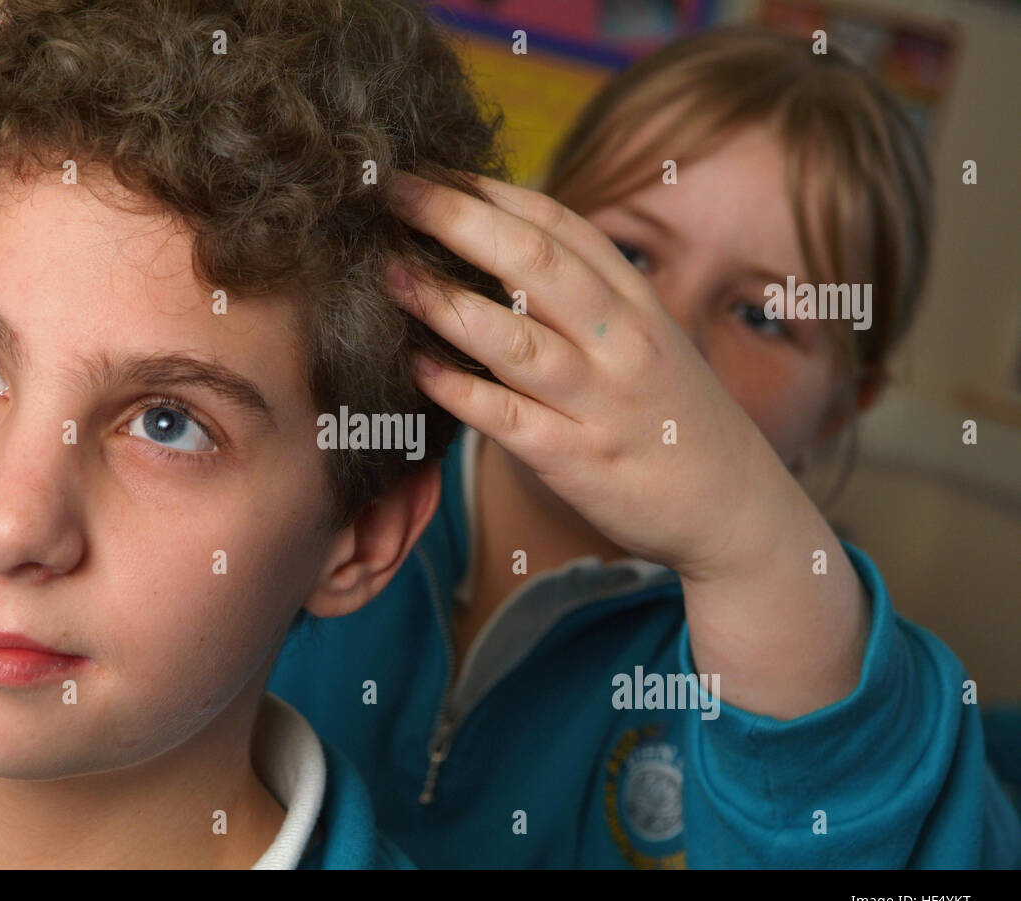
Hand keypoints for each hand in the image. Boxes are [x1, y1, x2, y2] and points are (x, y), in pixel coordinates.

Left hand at [386, 171, 868, 718]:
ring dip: (444, 301)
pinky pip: (507, 418)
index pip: (560, 227)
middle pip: (534, 264)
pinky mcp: (576, 459)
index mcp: (636, 302)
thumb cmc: (672, 416)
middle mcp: (622, 342)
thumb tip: (498, 249)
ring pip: (515, 338)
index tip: (434, 167)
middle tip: (394, 192)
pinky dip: (459, 389)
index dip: (492, 191)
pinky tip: (415, 366)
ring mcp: (600, 401)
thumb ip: (586, 297)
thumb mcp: (647, 340)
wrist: (736, 509)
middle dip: (458, 220)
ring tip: (387, 271)